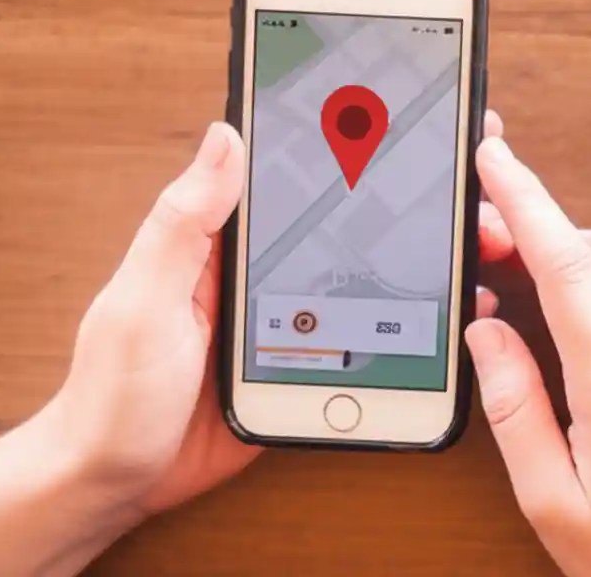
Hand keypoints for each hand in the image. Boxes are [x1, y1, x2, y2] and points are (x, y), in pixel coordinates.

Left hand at [0, 114, 507, 576]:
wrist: (116, 482)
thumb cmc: (113, 394)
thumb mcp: (144, 302)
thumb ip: (183, 225)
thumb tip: (224, 135)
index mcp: (220, 242)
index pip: (288, 173)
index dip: (341, 138)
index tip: (398, 108)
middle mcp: (260, 271)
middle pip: (346, 219)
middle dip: (409, 197)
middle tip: (469, 182)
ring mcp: (290, 317)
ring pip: (365, 272)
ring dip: (420, 258)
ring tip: (477, 243)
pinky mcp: (307, 362)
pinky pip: (366, 333)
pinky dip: (409, 322)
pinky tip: (451, 314)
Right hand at [467, 137, 590, 576]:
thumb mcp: (547, 494)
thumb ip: (512, 404)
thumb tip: (487, 330)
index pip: (570, 268)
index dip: (527, 203)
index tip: (493, 158)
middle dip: (535, 227)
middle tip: (479, 235)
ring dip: (563, 257)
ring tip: (506, 273)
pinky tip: (558, 311)